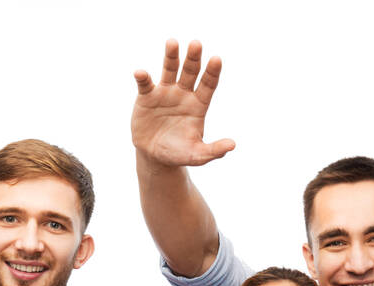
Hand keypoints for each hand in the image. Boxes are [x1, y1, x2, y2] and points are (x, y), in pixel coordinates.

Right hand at [132, 38, 234, 167]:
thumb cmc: (179, 153)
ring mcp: (165, 93)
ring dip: (171, 56)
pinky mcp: (147, 96)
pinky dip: (143, 77)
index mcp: (198, 105)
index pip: (208, 85)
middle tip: (196, 44)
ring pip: (170, 70)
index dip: (212, 72)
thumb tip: (232, 145)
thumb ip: (214, 150)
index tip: (217, 59)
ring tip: (172, 42)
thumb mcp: (197, 155)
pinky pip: (145, 84)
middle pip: (191, 72)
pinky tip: (140, 73)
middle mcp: (183, 94)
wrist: (155, 156)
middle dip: (194, 58)